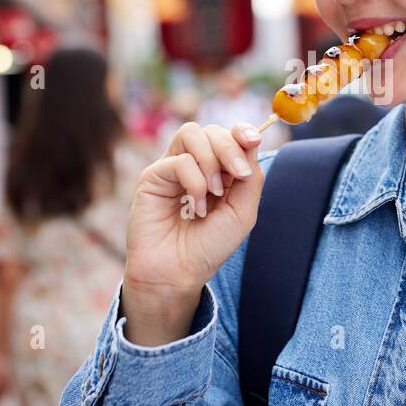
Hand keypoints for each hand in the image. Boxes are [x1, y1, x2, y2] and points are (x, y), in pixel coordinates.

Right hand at [122, 121, 265, 343]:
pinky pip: (178, 160)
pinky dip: (194, 182)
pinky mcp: (152, 177)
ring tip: (214, 192)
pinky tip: (195, 207)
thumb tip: (250, 141)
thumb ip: (250, 177)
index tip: (253, 140)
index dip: (241, 131)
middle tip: (239, 175)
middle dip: (230, 148)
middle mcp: (194, 165)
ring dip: (211, 160)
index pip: (229, 135)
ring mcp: (171, 168)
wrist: (178, 274)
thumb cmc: (208, 247)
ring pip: (192, 133)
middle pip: (212, 131)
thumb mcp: (242, 212)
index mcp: (217, 171)